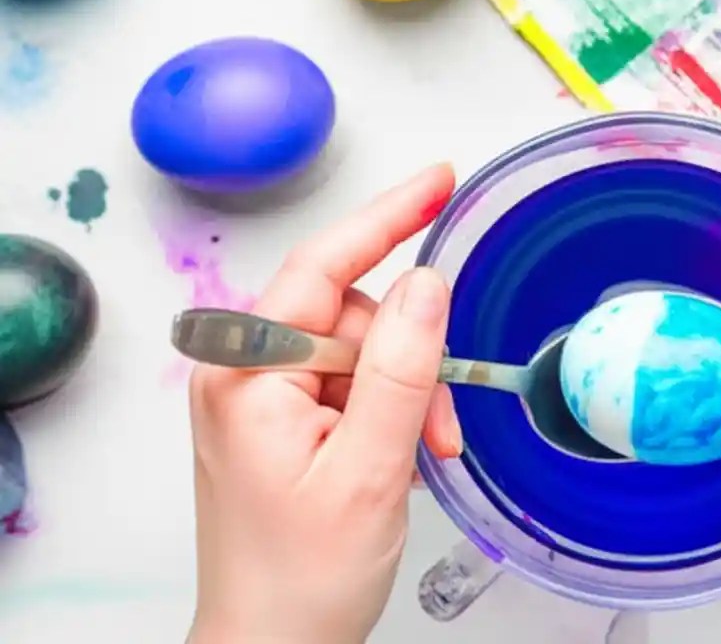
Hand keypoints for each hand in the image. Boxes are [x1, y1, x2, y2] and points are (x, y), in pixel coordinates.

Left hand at [187, 164, 463, 643]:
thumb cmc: (299, 578)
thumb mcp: (370, 469)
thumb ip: (402, 371)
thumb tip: (427, 285)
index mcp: (245, 372)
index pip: (324, 265)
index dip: (388, 216)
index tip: (439, 180)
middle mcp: (243, 372)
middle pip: (354, 315)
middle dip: (411, 362)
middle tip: (439, 426)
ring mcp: (260, 396)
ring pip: (364, 352)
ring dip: (406, 397)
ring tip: (416, 458)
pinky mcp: (281, 419)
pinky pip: (353, 385)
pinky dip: (389, 414)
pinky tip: (396, 457)